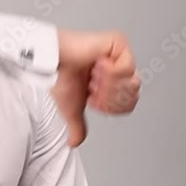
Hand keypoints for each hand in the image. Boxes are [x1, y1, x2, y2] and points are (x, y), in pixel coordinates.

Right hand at [50, 30, 140, 146]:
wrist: (52, 63)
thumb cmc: (60, 78)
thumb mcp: (73, 108)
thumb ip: (78, 126)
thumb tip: (73, 143)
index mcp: (113, 79)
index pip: (129, 102)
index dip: (110, 106)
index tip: (92, 98)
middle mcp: (119, 65)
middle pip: (133, 93)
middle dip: (109, 96)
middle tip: (92, 86)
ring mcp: (120, 53)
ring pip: (132, 81)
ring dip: (108, 84)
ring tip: (93, 75)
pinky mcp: (119, 42)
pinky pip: (126, 67)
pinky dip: (109, 72)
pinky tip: (96, 65)